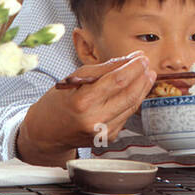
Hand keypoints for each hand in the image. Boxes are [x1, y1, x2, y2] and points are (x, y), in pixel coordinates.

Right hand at [16, 52, 155, 165]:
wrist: (46, 132)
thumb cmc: (58, 103)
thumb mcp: (73, 80)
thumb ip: (102, 69)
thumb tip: (128, 60)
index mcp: (82, 102)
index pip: (117, 81)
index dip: (133, 67)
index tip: (141, 57)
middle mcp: (94, 119)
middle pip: (129, 94)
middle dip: (142, 76)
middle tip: (147, 63)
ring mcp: (103, 131)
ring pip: (132, 105)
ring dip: (142, 88)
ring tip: (148, 74)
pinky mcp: (109, 137)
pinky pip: (126, 115)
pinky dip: (133, 101)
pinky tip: (136, 90)